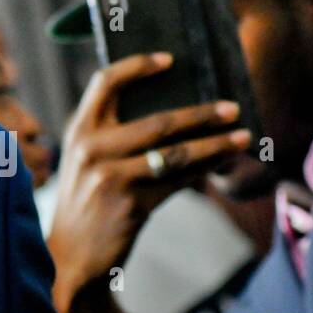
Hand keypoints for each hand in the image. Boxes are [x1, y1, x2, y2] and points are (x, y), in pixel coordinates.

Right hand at [47, 53, 251, 312]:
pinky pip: (177, 182)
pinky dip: (203, 172)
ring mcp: (110, 175)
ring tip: (241, 137)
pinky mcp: (130, 203)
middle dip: (200, 114)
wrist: (71, 252)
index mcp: (79, 129)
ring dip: (214, 145)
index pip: (105, 82)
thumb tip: (172, 116)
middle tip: (231, 107)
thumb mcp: (87, 159)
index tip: (169, 59)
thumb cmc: (86, 200)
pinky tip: (221, 165)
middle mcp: (91, 147)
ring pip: (175, 153)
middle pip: (156, 120)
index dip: (137, 66)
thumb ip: (111, 134)